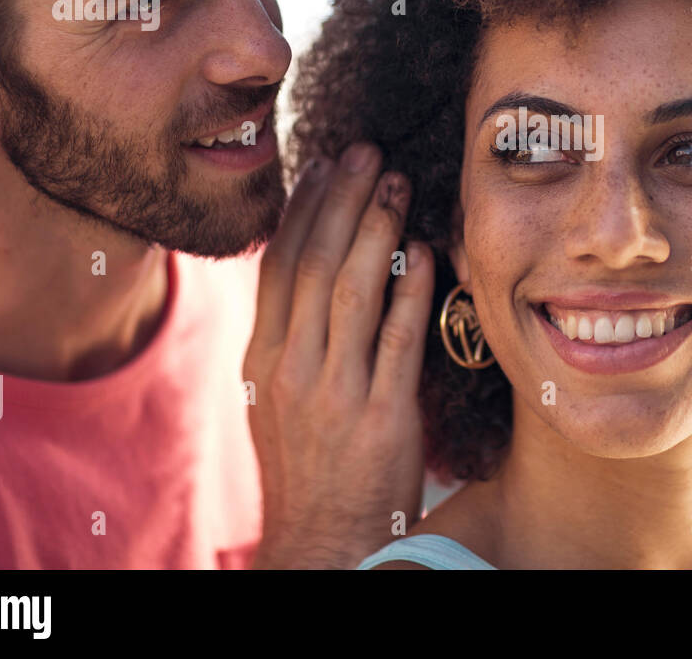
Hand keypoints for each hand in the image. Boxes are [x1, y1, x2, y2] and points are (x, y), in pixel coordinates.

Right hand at [244, 143, 432, 568]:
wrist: (321, 539)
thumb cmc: (309, 464)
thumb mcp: (278, 397)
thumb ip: (292, 336)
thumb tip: (312, 268)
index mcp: (263, 359)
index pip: (280, 265)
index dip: (303, 209)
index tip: (324, 165)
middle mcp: (291, 369)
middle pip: (315, 264)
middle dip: (341, 200)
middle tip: (366, 152)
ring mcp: (335, 393)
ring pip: (352, 291)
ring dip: (377, 230)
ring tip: (396, 184)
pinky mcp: (382, 417)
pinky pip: (398, 340)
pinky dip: (412, 291)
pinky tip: (428, 253)